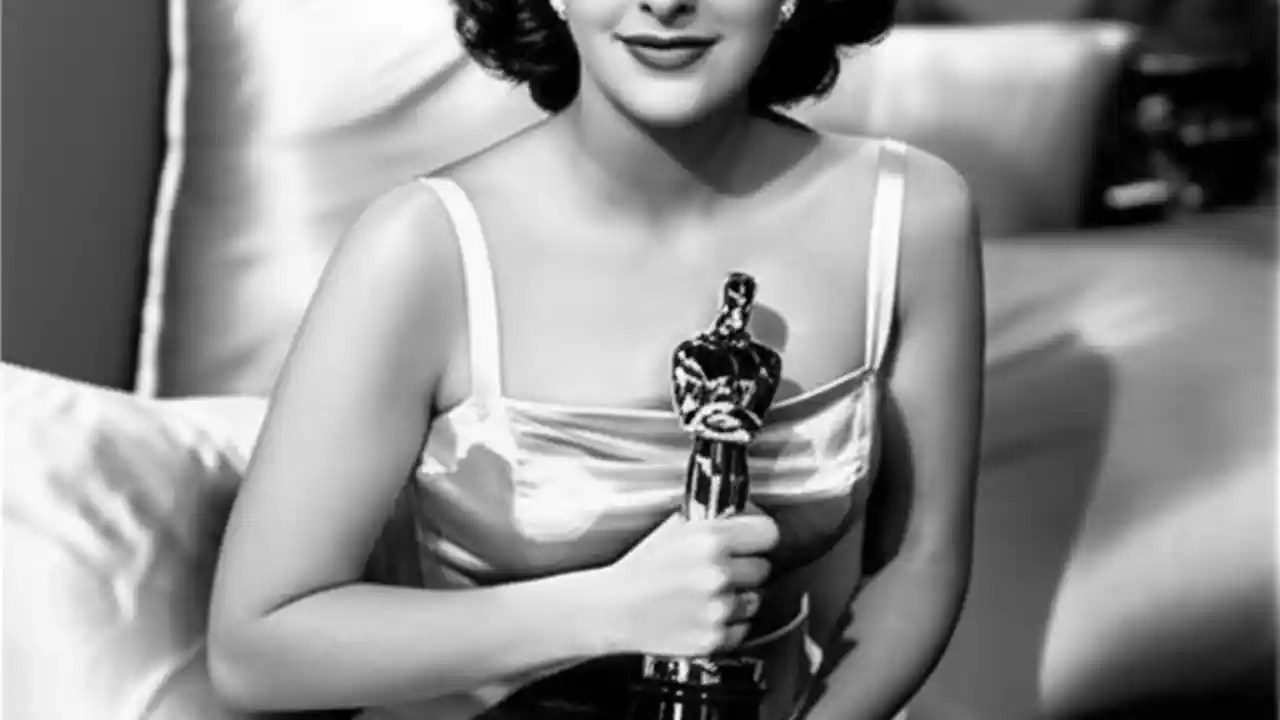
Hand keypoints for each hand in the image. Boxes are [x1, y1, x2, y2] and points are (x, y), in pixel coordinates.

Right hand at [593, 510, 780, 656]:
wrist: (615, 609)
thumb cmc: (642, 568)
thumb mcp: (674, 527)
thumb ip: (713, 520)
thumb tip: (744, 513)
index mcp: (710, 540)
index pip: (769, 533)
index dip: (759, 536)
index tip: (752, 540)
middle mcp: (718, 574)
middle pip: (763, 568)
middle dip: (745, 567)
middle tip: (721, 569)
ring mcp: (718, 610)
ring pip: (755, 600)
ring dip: (738, 597)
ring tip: (708, 594)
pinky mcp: (714, 639)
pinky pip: (742, 628)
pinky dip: (728, 624)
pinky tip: (703, 614)